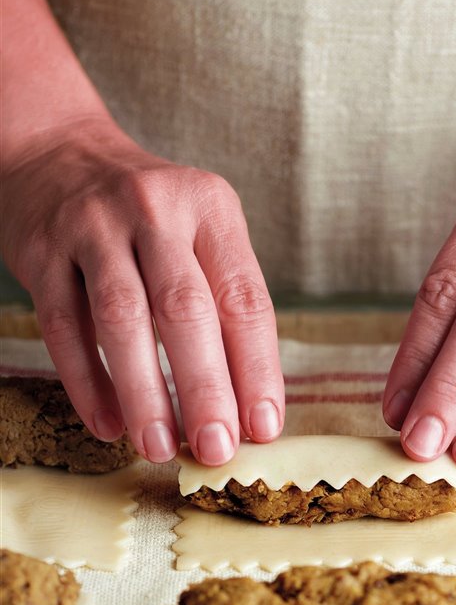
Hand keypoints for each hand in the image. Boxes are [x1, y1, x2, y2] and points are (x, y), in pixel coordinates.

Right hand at [1, 118, 283, 464]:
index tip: (264, 427)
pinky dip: (87, 382)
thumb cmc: (150, 219)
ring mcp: (93, 226)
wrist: (59, 155)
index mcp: (210, 207)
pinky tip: (108, 426)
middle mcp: (154, 209)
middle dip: (205, 387)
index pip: (243, 297)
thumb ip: (224, 306)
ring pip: (121, 318)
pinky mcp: (43, 251)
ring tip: (160, 447)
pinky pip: (65, 326)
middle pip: (185, 308)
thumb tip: (247, 408)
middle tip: (216, 449)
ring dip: (144, 392)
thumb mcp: (200, 234)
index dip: (258, 368)